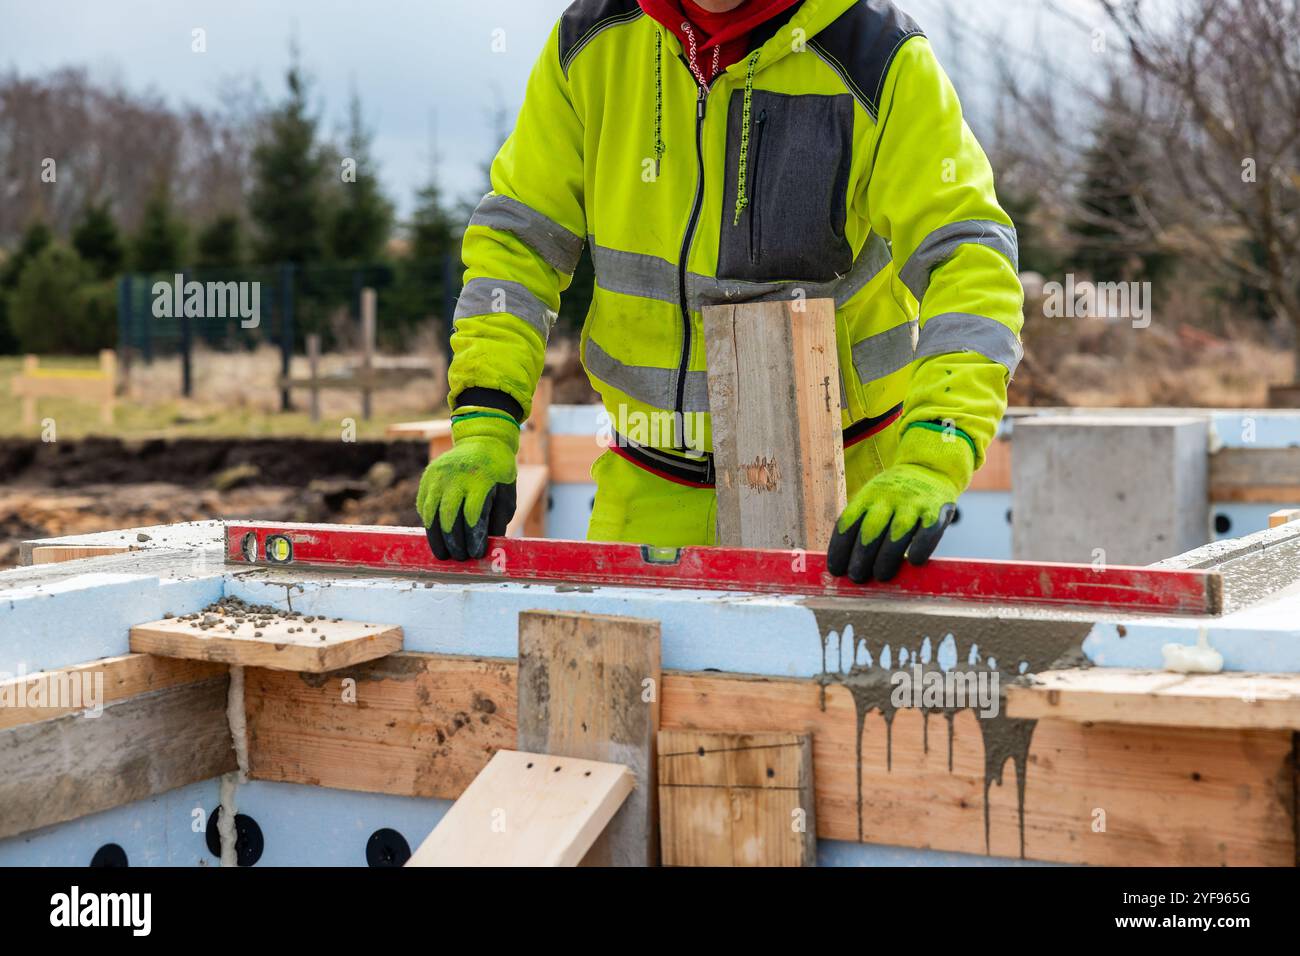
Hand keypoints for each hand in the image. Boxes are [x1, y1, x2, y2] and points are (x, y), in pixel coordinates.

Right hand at [416, 416, 518, 559]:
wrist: (482, 438)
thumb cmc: (498, 470)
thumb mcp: (507, 492)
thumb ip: (499, 517)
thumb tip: (491, 546)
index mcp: (480, 479)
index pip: (472, 515)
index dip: (473, 537)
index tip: (476, 553)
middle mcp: (456, 477)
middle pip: (449, 516)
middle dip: (453, 541)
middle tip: (458, 557)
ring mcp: (439, 475)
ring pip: (432, 512)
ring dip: (436, 537)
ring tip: (443, 553)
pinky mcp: (429, 476)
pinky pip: (424, 504)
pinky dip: (428, 522)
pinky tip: (435, 536)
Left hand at [827, 424, 972, 581]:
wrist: (929, 468)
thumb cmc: (894, 497)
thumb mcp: (873, 500)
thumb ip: (861, 525)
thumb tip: (846, 566)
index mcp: (867, 497)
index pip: (847, 524)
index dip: (839, 550)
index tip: (836, 570)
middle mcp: (887, 498)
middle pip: (869, 532)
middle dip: (861, 558)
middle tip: (857, 577)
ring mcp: (912, 504)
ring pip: (896, 534)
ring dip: (886, 559)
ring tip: (881, 576)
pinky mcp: (935, 510)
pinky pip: (927, 532)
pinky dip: (919, 548)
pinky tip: (912, 562)